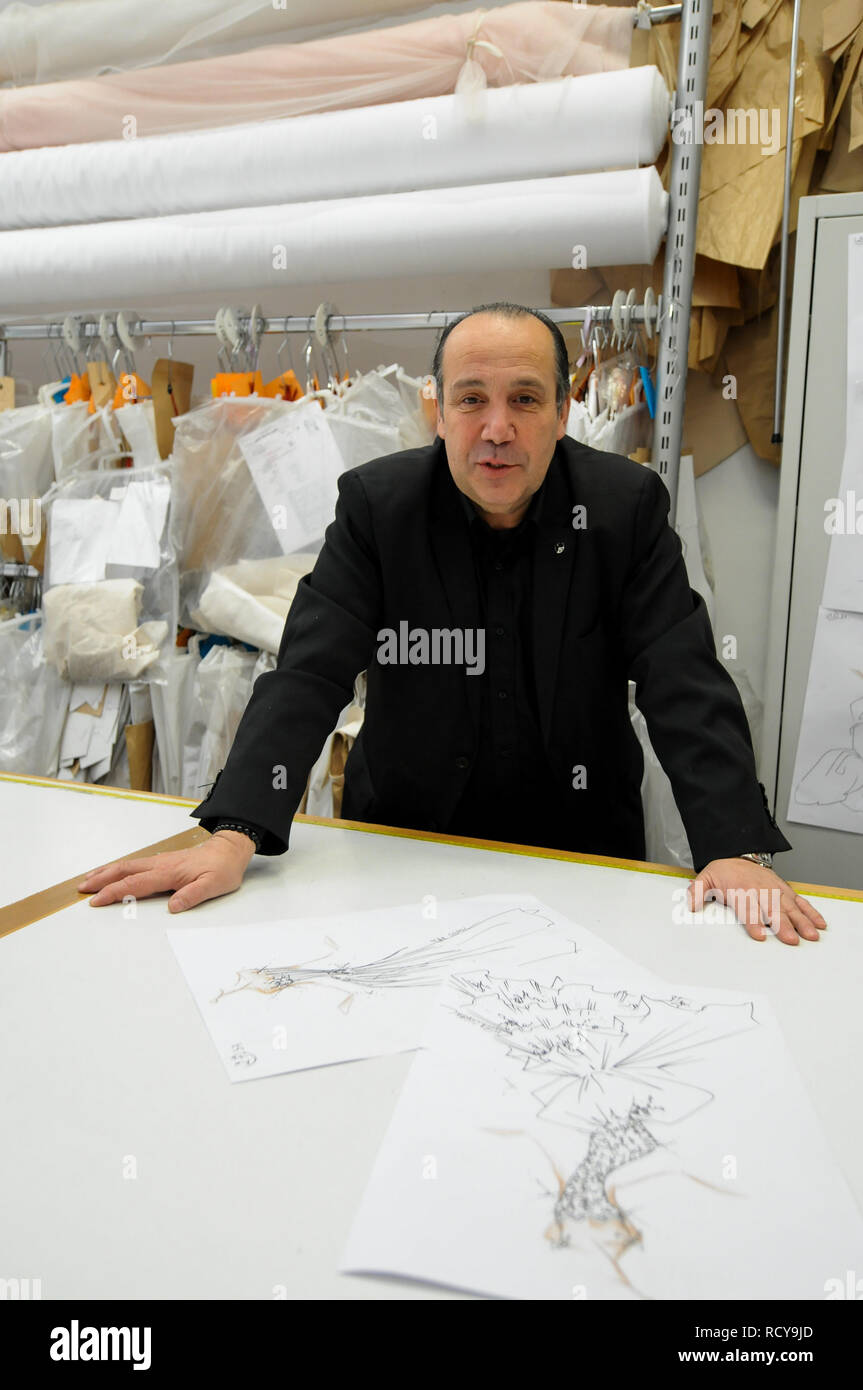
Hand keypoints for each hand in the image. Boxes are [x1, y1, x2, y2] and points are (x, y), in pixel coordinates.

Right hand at [77, 830, 255, 913]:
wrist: (230, 850)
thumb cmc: (222, 869)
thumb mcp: (213, 886)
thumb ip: (192, 896)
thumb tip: (173, 906)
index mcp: (169, 872)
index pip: (136, 884)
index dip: (114, 892)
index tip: (97, 900)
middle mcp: (160, 864)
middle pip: (124, 871)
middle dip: (101, 879)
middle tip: (81, 888)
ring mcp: (160, 861)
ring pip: (127, 865)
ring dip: (106, 872)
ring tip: (88, 879)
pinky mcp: (163, 861)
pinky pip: (135, 864)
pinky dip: (119, 868)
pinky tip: (114, 872)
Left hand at [686, 858, 827, 944]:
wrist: (737, 852)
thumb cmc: (723, 870)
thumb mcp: (705, 878)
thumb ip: (697, 891)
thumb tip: (691, 904)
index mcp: (740, 889)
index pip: (747, 908)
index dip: (754, 922)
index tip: (760, 935)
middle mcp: (760, 889)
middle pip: (772, 909)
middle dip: (783, 925)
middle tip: (791, 939)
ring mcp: (774, 889)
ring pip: (790, 906)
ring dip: (801, 921)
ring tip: (810, 935)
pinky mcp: (784, 890)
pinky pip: (799, 901)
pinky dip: (810, 911)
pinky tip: (819, 923)